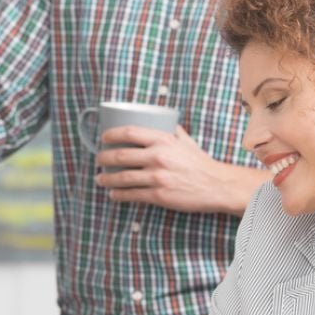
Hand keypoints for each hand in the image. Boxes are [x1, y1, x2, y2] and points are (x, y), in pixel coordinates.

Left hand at [94, 125, 258, 213]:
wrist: (216, 185)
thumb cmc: (199, 163)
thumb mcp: (185, 141)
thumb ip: (170, 130)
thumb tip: (158, 119)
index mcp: (163, 140)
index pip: (129, 132)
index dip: (111, 134)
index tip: (103, 138)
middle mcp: (158, 157)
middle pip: (120, 155)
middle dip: (103, 159)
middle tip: (98, 160)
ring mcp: (157, 177)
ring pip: (122, 178)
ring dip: (106, 179)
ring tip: (100, 180)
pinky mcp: (158, 195)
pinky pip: (132, 195)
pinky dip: (118, 195)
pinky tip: (113, 195)